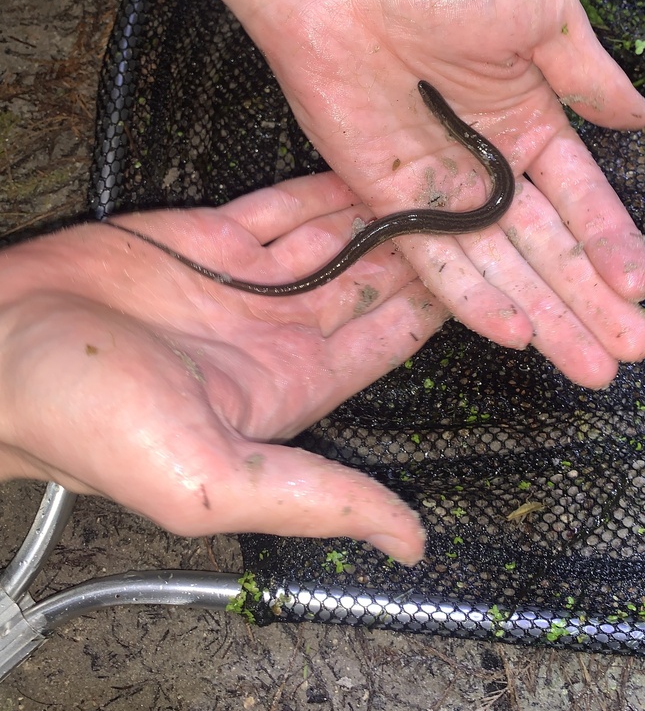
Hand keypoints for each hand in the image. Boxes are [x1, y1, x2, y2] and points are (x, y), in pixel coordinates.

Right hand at [0, 173, 446, 563]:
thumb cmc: (86, 423)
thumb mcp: (213, 481)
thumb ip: (316, 499)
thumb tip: (409, 543)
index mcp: (287, 390)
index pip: (385, 344)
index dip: (439, 311)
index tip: (493, 275)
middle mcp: (275, 334)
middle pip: (371, 284)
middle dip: (423, 250)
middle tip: (478, 206)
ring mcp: (244, 283)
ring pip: (335, 239)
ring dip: (382, 212)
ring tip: (438, 176)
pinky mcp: (208, 240)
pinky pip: (283, 209)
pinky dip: (323, 188)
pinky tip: (364, 167)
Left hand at [243, 0, 644, 387]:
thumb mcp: (540, 9)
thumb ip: (588, 75)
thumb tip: (644, 114)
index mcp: (528, 115)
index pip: (578, 196)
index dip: (609, 243)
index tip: (639, 291)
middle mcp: (485, 161)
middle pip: (546, 246)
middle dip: (588, 300)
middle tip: (628, 352)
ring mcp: (436, 185)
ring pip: (499, 265)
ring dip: (544, 316)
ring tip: (589, 365)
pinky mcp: (386, 200)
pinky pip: (434, 259)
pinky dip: (472, 299)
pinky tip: (514, 334)